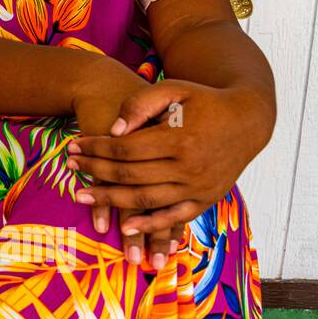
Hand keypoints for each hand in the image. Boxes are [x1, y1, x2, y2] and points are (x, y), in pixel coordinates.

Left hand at [67, 78, 272, 247]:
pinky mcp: (206, 200)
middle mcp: (190, 167)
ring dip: (110, 201)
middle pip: (130, 175)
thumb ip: (140, 105)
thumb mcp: (173, 89)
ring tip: (81, 197)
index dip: (96, 149)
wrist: (248, 120)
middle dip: (95, 172)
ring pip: (146, 200)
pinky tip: (124, 228)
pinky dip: (149, 225)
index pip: (126, 149)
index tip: (75, 146)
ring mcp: (199, 187)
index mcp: (180, 138)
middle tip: (70, 167)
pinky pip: (174, 218)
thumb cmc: (204, 101)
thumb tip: (113, 130)